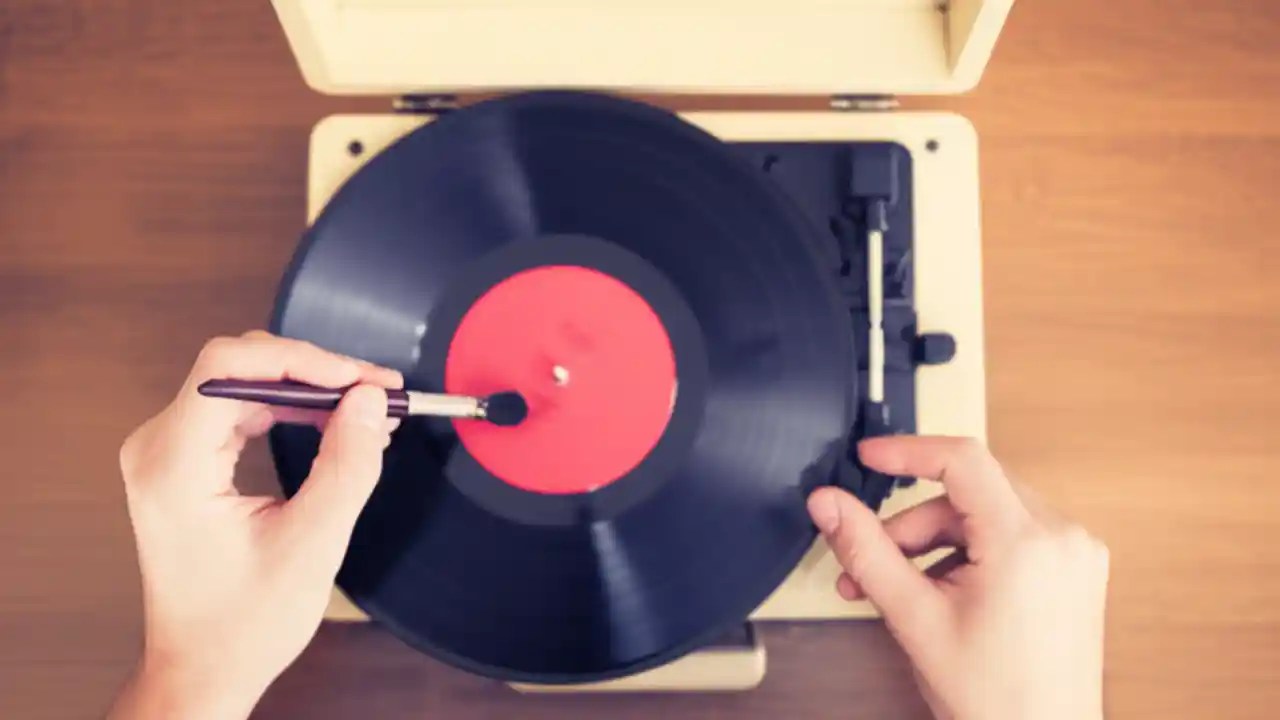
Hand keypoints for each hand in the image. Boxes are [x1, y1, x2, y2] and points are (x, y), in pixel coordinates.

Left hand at [109, 332, 401, 719]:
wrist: (203, 668)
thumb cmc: (243, 623)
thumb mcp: (313, 545)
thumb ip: (347, 465)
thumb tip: (370, 400)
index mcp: (172, 467)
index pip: (229, 368)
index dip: (303, 360)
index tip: (361, 380)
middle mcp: (157, 449)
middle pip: (236, 366)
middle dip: (314, 371)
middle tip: (377, 391)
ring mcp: (166, 452)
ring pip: (241, 381)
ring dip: (307, 387)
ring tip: (366, 406)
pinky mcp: (183, 460)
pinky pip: (238, 407)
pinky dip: (289, 407)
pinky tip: (332, 421)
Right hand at [807, 436, 1108, 719]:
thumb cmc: (994, 700)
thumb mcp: (914, 619)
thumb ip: (865, 551)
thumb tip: (827, 504)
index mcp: (1026, 543)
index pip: (962, 460)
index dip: (906, 451)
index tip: (867, 457)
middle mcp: (1062, 537)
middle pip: (969, 491)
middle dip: (913, 522)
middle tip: (873, 560)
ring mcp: (1075, 553)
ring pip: (987, 514)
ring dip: (937, 541)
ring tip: (903, 589)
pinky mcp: (1076, 569)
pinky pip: (1012, 535)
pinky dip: (971, 553)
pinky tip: (943, 593)